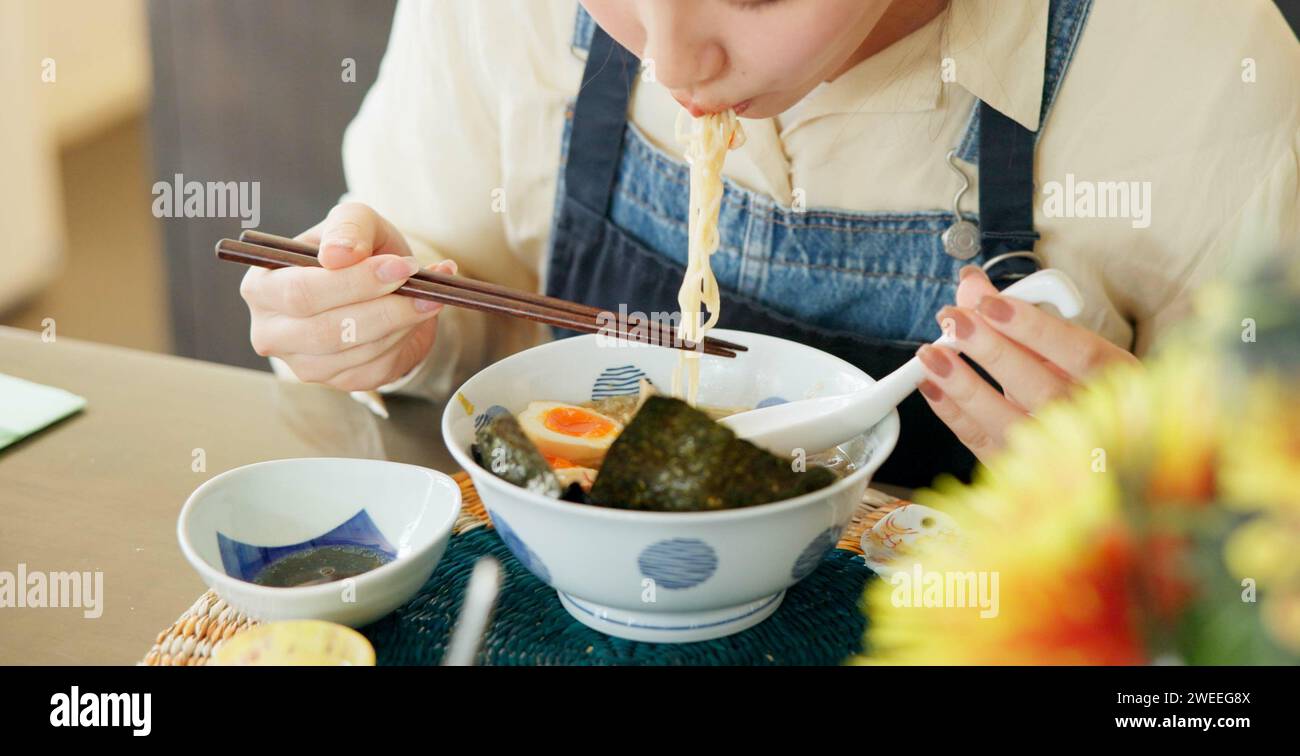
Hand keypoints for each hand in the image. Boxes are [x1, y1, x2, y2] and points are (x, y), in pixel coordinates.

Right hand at [239, 201, 455, 391]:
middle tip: (422, 285)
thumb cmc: (359, 249)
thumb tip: (338, 254)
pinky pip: (376, 366)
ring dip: (400, 322)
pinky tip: (416, 315)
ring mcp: (303, 364)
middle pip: (326, 330)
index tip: (401, 266)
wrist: (383, 285)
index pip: (301, 292)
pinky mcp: (339, 381)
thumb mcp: (355, 221)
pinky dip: (404, 338)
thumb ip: (348, 227)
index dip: (354, 282)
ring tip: (429, 295)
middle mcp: (272, 332)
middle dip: (383, 307)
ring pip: (357, 351)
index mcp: (262, 287)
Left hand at [916, 265, 1138, 461]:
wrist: (1095, 442)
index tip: (989, 303)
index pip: (1079, 353)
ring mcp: (1055, 452)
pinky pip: (981, 442)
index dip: (1033, 327)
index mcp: (1113, 378)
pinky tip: (931, 385)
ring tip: (931, 354)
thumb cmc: (1070, 378)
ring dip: (963, 385)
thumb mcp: (1057, 344)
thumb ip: (1016, 314)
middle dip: (991, 350)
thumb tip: (970, 285)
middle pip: (1039, 387)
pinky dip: (952, 413)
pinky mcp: (1020, 472)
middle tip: (954, 321)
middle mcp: (1089, 418)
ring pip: (1007, 421)